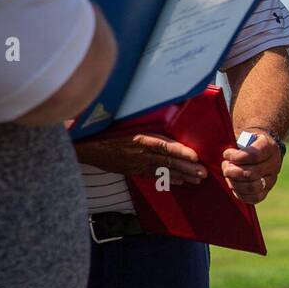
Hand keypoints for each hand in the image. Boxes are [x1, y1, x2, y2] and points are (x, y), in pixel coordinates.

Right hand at [76, 132, 206, 183]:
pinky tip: (179, 182)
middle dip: (187, 168)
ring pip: (162, 170)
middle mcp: (139, 152)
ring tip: (197, 179)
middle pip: (167, 161)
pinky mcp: (131, 170)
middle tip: (204, 173)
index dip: (180, 151)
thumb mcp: (124, 120)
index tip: (195, 156)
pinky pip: (152, 176)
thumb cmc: (105, 128)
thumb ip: (144, 119)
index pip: (163, 145)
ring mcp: (135, 163)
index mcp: (138, 138)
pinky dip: (167, 179)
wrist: (84, 145)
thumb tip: (170, 106)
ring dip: (181, 175)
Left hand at [221, 131, 283, 204]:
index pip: (254, 155)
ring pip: (253, 187)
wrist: (259, 147)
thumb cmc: (246, 141)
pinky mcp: (267, 189)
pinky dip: (241, 193)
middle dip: (233, 171)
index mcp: (269, 146)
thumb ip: (234, 142)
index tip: (226, 154)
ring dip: (235, 183)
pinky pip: (255, 198)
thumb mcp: (242, 135)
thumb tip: (223, 153)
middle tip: (225, 166)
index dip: (237, 157)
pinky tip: (233, 185)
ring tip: (228, 175)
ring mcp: (272, 178)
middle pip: (252, 173)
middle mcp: (274, 163)